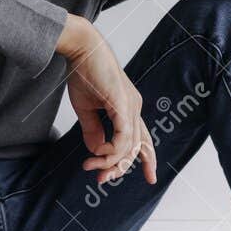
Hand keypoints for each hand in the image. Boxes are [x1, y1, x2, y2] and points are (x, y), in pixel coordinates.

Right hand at [55, 15, 157, 185]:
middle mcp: (134, 108)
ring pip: (130, 145)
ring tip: (91, 167)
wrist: (81, 49)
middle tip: (102, 180)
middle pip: (138, 147)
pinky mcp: (123, 104)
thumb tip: (97, 152)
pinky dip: (111, 150)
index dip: (148, 159)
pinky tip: (98, 154)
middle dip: (120, 168)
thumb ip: (92, 131)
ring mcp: (131, 106)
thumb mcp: (86, 109)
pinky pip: (123, 136)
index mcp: (129, 108)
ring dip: (110, 162)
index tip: (149, 178)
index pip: (143, 138)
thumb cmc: (83, 73)